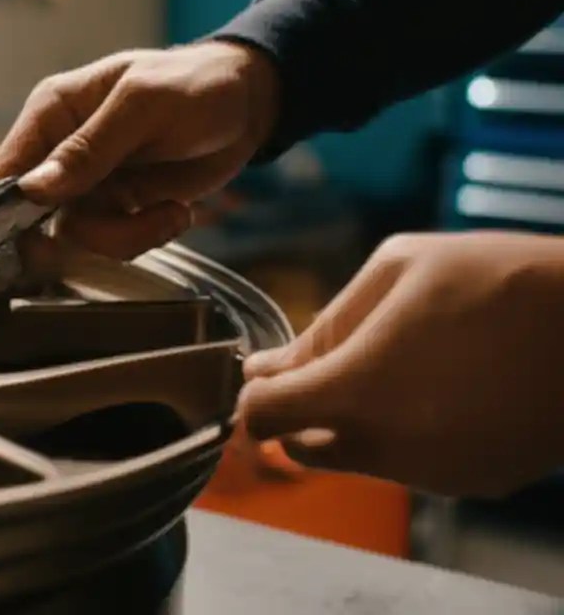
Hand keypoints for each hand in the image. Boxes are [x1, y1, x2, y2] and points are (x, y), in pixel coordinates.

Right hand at [0, 41, 278, 258]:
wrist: (251, 106)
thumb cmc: (195, 86)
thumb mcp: (142, 108)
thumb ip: (88, 150)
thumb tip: (32, 190)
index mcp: (53, 113)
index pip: (7, 170)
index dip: (9, 210)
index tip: (34, 242)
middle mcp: (62, 152)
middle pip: (40, 217)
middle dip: (90, 231)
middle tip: (130, 227)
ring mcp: (91, 184)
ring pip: (81, 238)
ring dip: (128, 237)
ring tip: (172, 212)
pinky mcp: (120, 207)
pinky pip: (115, 243)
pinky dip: (148, 236)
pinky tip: (177, 212)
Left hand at [239, 231, 563, 497]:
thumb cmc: (499, 280)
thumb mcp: (397, 269)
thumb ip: (323, 325)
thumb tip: (271, 367)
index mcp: (355, 390)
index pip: (260, 421)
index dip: (253, 396)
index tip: (266, 374)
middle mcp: (387, 446)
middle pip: (300, 449)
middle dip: (297, 413)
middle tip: (323, 368)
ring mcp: (432, 472)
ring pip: (354, 459)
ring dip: (350, 423)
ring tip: (397, 365)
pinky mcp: (471, 482)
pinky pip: (409, 465)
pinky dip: (402, 436)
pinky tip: (438, 390)